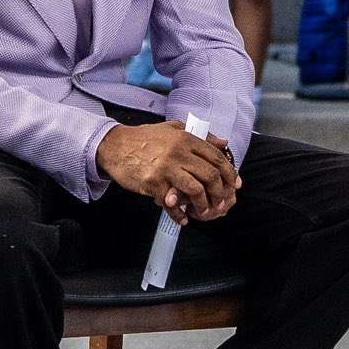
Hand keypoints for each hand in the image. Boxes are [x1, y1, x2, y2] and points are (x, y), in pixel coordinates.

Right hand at [97, 119, 238, 221]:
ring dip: (203, 205)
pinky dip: (179, 215)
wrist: (114, 146)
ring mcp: (166, 168)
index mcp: (185, 138)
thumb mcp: (173, 129)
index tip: (234, 184)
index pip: (216, 157)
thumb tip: (223, 142)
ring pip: (196, 190)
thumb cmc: (143, 139)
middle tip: (221, 202)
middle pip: (210, 175)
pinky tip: (183, 219)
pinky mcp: (153, 183)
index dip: (229, 172)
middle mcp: (178, 152)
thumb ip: (199, 135)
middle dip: (219, 192)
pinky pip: (172, 204)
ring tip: (203, 211)